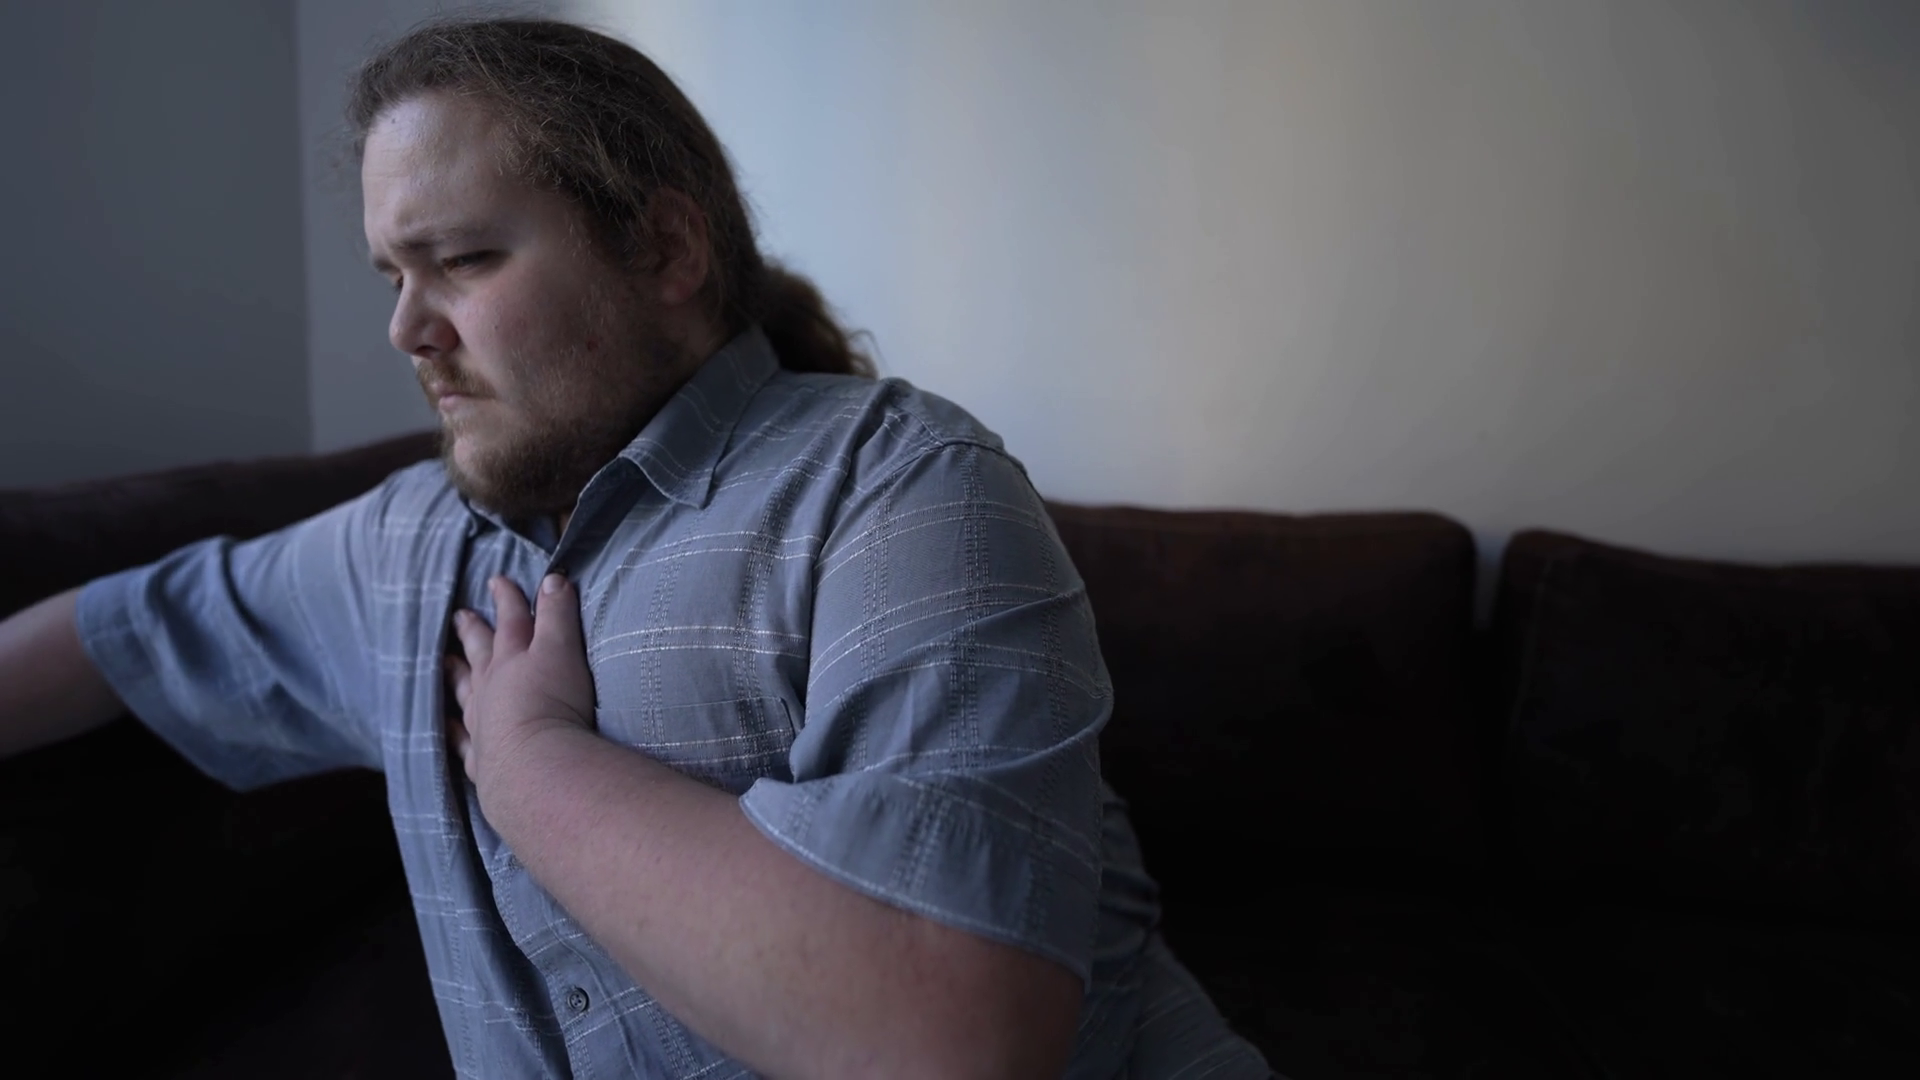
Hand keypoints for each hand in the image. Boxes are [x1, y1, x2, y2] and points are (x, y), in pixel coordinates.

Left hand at [445, 574, 596, 790]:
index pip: (512, 621)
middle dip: (473, 632)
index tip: (496, 580)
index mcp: (513, 659)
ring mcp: (482, 723)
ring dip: (457, 675)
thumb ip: (557, 614)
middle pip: (480, 653)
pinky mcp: (482, 758)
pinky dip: (453, 732)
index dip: (507, 600)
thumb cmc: (554, 702)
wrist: (536, 763)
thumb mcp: (562, 649)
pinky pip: (461, 741)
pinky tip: (447, 727)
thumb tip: (552, 578)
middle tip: (460, 616)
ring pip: (464, 692)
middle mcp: (491, 687)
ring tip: (446, 662)